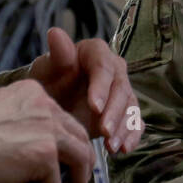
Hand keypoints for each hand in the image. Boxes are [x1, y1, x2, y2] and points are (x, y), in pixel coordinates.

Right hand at [0, 79, 92, 182]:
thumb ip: (18, 119)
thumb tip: (31, 144)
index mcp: (32, 92)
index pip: (61, 116)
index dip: (66, 139)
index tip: (64, 157)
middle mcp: (46, 105)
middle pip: (78, 134)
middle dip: (83, 159)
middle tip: (80, 179)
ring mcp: (49, 130)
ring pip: (80, 157)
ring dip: (79, 180)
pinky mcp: (46, 156)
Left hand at [27, 27, 141, 153]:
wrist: (53, 100)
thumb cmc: (50, 80)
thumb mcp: (48, 69)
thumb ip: (56, 54)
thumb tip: (55, 33)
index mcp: (96, 52)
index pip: (104, 67)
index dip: (102, 87)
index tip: (94, 107)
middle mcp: (114, 69)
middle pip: (121, 89)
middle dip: (114, 112)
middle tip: (104, 132)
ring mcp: (122, 91)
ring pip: (130, 107)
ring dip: (123, 128)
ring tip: (112, 147)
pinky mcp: (125, 111)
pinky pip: (135, 122)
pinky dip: (132, 136)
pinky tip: (124, 149)